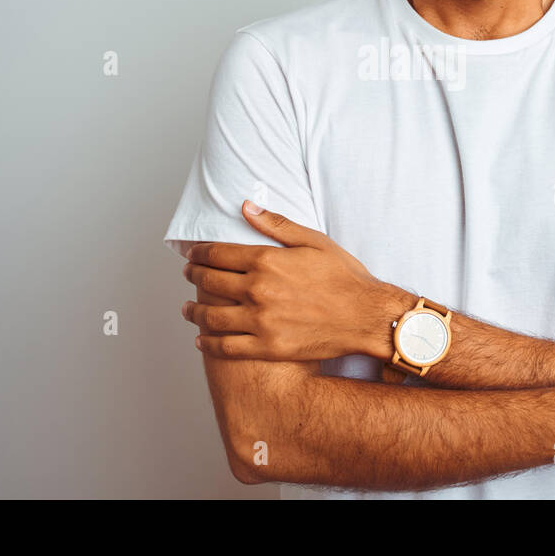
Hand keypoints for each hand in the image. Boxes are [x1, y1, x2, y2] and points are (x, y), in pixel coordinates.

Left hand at [180, 200, 408, 360]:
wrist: (367, 317)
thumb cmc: (345, 277)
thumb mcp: (314, 241)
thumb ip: (276, 225)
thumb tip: (246, 207)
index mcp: (267, 261)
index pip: (218, 254)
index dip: (199, 252)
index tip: (192, 253)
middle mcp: (258, 290)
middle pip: (210, 282)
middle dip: (194, 276)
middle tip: (189, 275)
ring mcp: (261, 322)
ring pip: (211, 317)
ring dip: (193, 311)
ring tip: (187, 308)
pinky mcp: (268, 347)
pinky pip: (226, 347)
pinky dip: (208, 343)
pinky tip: (201, 339)